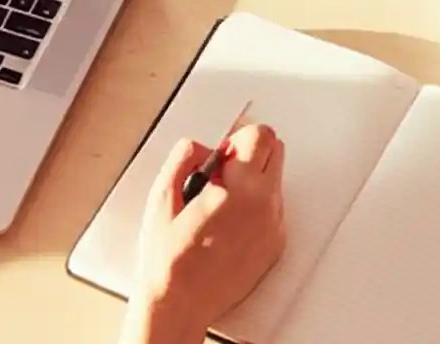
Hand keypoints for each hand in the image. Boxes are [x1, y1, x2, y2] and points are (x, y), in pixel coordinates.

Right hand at [125, 124, 286, 341]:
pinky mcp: (274, 246)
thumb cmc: (170, 260)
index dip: (237, 138)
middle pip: (276, 152)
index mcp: (241, 190)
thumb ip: (185, 157)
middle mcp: (266, 207)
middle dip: (249, 154)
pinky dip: (255, 207)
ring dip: (253, 181)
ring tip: (219, 203)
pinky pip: (273, 209)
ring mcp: (274, 228)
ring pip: (275, 181)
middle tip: (221, 174)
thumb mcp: (163, 196)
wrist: (180, 304)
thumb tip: (202, 147)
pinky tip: (227, 223)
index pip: (261, 135)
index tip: (222, 154)